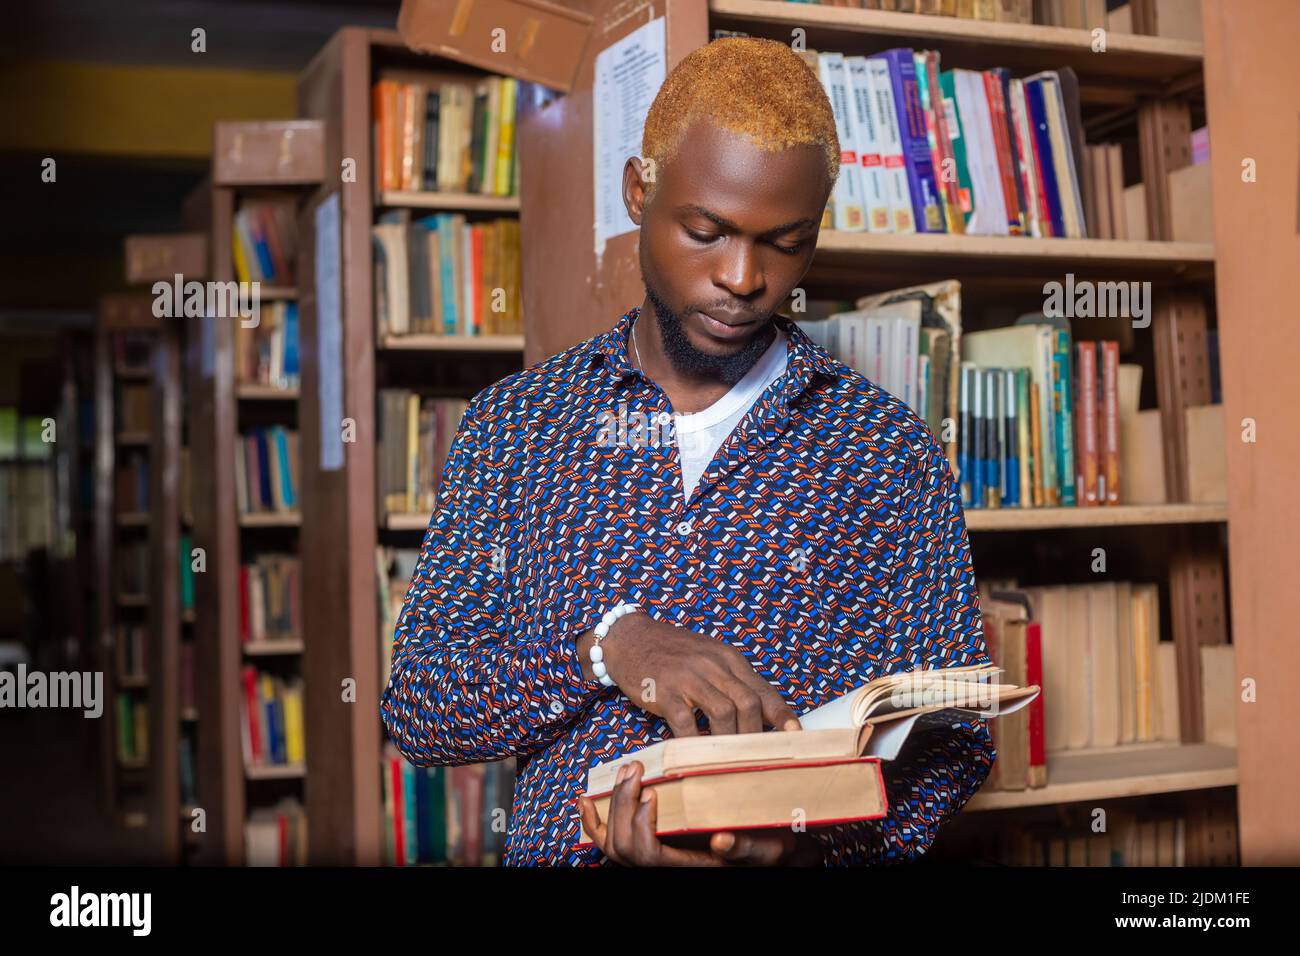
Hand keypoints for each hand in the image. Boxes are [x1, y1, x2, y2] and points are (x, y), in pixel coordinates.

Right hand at [577, 612, 800, 737]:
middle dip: (756, 734)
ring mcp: (688, 677)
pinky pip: (687, 722)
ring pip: (724, 712)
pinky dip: (695, 742)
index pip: (763, 689)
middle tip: (757, 756)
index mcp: (729, 658)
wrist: (630, 637)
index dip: (781, 715)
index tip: (795, 734)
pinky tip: (697, 752)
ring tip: (731, 759)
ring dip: (731, 740)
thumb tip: (759, 714)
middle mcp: (713, 665)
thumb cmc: (673, 653)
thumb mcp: (709, 658)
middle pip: (748, 703)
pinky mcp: (665, 691)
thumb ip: (733, 681)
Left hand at [577, 761, 823, 865]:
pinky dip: (593, 820)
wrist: (766, 848)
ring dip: (612, 803)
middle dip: (623, 804)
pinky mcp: (643, 843)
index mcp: (688, 866)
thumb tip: (720, 842)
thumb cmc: (766, 846)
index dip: (642, 826)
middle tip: (635, 769)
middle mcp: (664, 866)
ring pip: (612, 843)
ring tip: (627, 770)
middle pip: (624, 847)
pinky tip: (587, 798)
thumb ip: (745, 847)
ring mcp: (649, 857)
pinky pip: (607, 840)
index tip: (652, 793)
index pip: (649, 855)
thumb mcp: (765, 848)